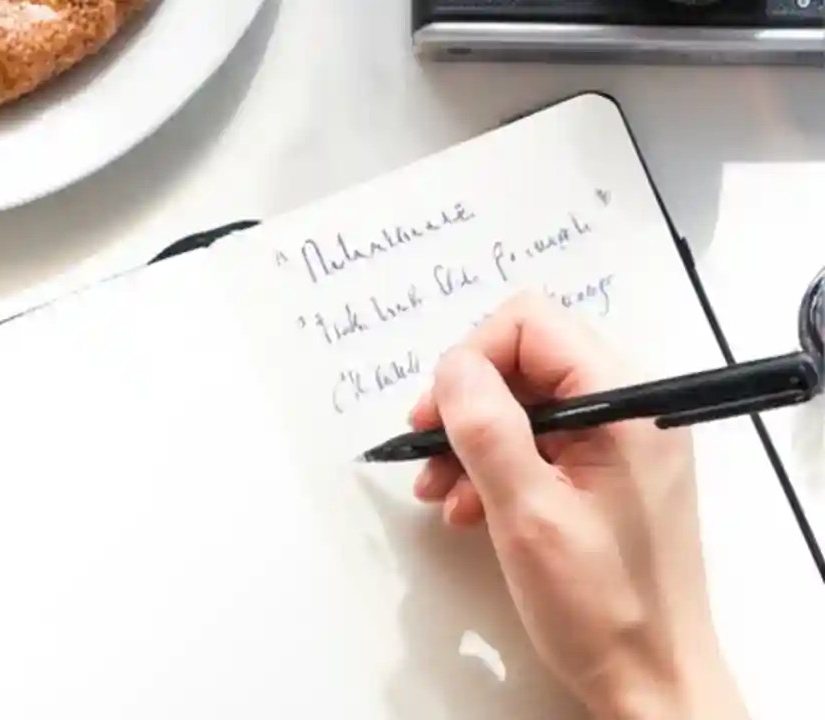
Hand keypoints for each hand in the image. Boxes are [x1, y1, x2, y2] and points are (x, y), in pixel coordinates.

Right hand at [409, 293, 746, 719]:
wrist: (649, 680)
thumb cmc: (601, 604)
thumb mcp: (529, 512)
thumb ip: (487, 429)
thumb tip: (452, 366)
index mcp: (627, 402)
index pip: (532, 325)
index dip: (472, 358)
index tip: (434, 415)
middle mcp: (628, 408)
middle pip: (525, 360)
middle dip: (466, 402)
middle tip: (427, 451)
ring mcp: (618, 442)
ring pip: (524, 403)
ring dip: (472, 439)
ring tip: (442, 493)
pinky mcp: (604, 474)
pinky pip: (538, 442)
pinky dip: (494, 466)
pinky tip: (470, 508)